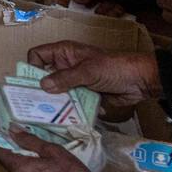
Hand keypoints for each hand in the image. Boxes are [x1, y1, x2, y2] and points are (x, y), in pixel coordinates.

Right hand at [26, 40, 160, 121]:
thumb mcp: (88, 71)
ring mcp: (75, 81)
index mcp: (64, 53)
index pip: (37, 55)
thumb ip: (65, 78)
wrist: (141, 81)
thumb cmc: (114, 68)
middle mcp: (66, 66)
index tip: (30, 83)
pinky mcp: (84, 95)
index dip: (31, 67)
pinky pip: (70, 102)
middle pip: (44, 76)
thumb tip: (42, 86)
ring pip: (56, 92)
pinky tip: (67, 118)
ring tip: (48, 115)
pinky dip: (69, 109)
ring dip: (55, 102)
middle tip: (33, 104)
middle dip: (40, 89)